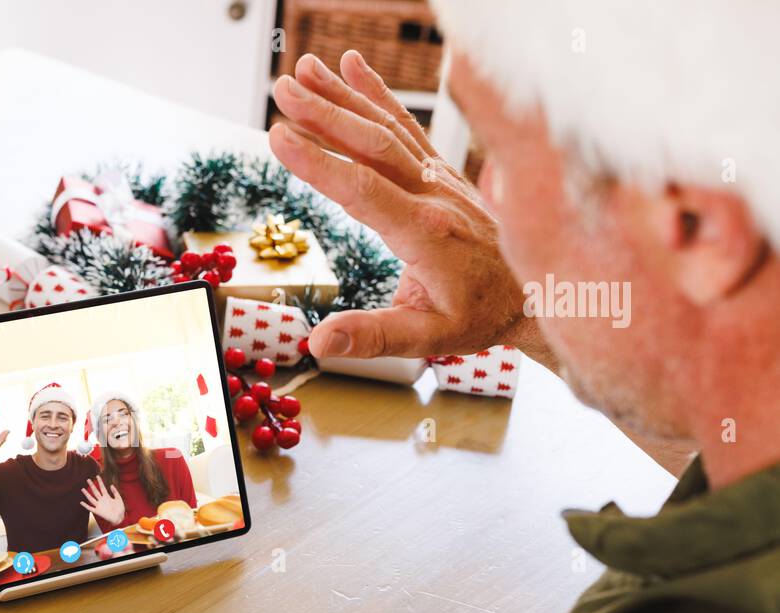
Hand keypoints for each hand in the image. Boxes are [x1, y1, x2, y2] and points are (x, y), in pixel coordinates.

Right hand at [80, 476, 124, 526]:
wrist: (119, 518)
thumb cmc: (120, 509)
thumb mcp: (119, 499)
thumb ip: (115, 492)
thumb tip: (111, 485)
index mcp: (107, 497)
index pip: (102, 487)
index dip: (100, 482)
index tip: (97, 476)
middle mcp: (102, 500)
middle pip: (95, 491)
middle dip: (92, 485)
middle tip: (88, 479)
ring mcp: (99, 505)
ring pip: (91, 498)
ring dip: (87, 494)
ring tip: (83, 489)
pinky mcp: (97, 511)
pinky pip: (90, 508)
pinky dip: (86, 505)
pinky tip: (81, 502)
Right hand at [270, 52, 527, 359]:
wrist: (536, 293)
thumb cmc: (479, 317)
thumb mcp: (427, 339)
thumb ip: (371, 337)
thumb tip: (318, 342)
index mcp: (425, 233)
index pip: (363, 190)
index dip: (319, 163)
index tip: (279, 136)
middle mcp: (433, 195)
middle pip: (373, 144)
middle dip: (324, 113)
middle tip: (281, 90)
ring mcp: (439, 178)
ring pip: (387, 128)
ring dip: (343, 96)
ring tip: (302, 71)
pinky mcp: (440, 171)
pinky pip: (406, 125)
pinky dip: (377, 93)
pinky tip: (351, 68)